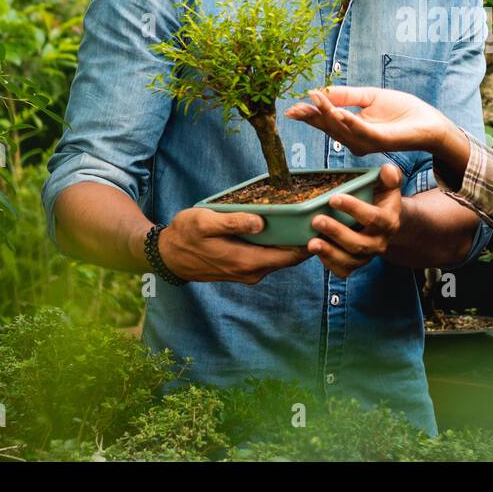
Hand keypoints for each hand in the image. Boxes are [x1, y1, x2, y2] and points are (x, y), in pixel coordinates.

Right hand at [156, 206, 309, 283]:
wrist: (167, 256)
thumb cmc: (185, 235)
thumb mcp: (204, 222)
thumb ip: (233, 222)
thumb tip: (260, 222)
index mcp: (246, 261)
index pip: (290, 256)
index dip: (309, 242)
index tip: (325, 225)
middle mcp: (252, 271)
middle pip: (290, 258)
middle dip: (307, 242)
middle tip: (324, 219)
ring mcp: (248, 272)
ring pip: (281, 259)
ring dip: (295, 244)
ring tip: (310, 221)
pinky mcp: (244, 268)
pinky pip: (270, 258)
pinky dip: (280, 246)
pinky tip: (285, 229)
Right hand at [285, 86, 453, 156]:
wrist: (428, 122)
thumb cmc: (402, 110)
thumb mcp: (369, 97)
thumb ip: (346, 95)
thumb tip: (321, 91)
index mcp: (352, 127)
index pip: (325, 121)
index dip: (309, 114)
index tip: (291, 107)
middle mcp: (355, 138)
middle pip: (328, 127)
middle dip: (311, 116)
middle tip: (294, 107)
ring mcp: (366, 141)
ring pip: (341, 128)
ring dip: (327, 113)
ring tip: (314, 100)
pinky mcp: (379, 140)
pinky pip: (361, 131)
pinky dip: (349, 121)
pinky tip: (338, 112)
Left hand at [305, 162, 403, 277]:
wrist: (384, 222)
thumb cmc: (381, 200)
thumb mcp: (388, 186)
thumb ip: (390, 176)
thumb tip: (387, 170)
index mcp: (388, 222)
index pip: (373, 218)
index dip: (354, 209)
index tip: (333, 198)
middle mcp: (379, 242)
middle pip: (359, 243)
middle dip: (336, 232)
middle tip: (316, 220)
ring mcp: (367, 256)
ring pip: (350, 260)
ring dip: (329, 252)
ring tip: (311, 242)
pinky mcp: (355, 264)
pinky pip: (343, 270)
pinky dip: (328, 263)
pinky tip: (315, 251)